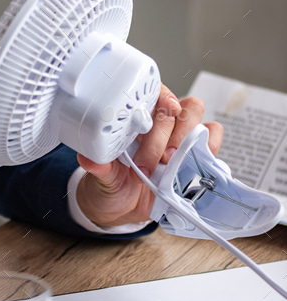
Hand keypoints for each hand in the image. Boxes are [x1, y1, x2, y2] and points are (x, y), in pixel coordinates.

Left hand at [75, 85, 223, 226]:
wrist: (122, 207)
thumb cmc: (111, 184)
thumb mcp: (102, 177)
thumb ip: (99, 167)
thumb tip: (89, 159)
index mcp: (135, 119)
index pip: (155, 92)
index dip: (164, 96)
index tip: (165, 109)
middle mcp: (160, 124)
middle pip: (179, 107)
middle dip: (168, 133)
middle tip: (157, 157)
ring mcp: (180, 138)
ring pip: (197, 119)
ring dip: (188, 139)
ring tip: (171, 162)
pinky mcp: (195, 155)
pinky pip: (212, 140)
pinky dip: (210, 147)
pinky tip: (192, 163)